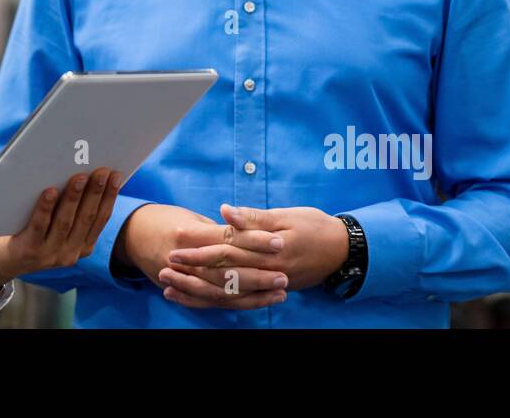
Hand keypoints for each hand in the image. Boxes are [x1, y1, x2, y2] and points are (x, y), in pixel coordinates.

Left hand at [0, 168, 123, 294]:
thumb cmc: (30, 232)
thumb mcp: (57, 225)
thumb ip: (71, 209)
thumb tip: (85, 172)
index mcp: (82, 246)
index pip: (101, 218)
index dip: (110, 196)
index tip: (116, 175)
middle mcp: (70, 253)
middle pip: (86, 218)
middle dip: (96, 192)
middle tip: (101, 170)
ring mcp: (49, 255)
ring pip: (65, 222)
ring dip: (74, 198)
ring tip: (79, 176)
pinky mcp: (29, 251)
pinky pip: (39, 226)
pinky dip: (46, 208)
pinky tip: (50, 191)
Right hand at [117, 203, 288, 309]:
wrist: (130, 235)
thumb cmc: (164, 219)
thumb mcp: (190, 216)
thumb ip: (215, 229)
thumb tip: (244, 233)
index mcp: (190, 234)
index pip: (228, 239)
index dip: (255, 242)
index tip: (278, 243)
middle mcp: (186, 258)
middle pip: (228, 270)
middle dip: (258, 275)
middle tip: (284, 277)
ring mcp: (181, 277)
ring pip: (221, 291)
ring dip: (252, 294)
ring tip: (278, 294)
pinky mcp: (180, 289)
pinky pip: (210, 301)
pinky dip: (233, 303)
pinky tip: (255, 303)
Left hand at [163, 205, 349, 297]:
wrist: (343, 250)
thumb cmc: (315, 226)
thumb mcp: (286, 215)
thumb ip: (254, 217)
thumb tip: (225, 211)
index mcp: (268, 247)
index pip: (227, 247)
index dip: (201, 246)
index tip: (177, 243)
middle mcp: (266, 269)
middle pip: (224, 271)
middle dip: (193, 269)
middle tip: (166, 265)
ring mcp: (269, 283)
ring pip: (229, 290)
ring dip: (198, 288)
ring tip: (172, 284)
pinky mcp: (272, 290)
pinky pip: (240, 299)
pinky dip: (217, 299)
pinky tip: (197, 297)